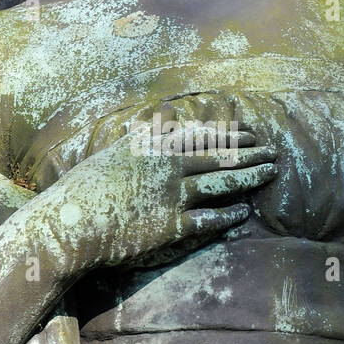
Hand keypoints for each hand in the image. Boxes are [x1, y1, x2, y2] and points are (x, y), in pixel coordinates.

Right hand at [36, 122, 276, 272]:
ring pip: (222, 183)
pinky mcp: (171, 226)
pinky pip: (209, 220)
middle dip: (251, 152)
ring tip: (272, 172)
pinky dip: (229, 215)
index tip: (251, 132)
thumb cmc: (83, 190)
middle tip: (274, 150)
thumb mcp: (111, 153)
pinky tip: (245, 212)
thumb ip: (140, 136)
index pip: (202, 134)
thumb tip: (158, 117)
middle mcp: (167, 165)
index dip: (230, 133)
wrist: (68, 225)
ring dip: (250, 177)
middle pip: (220, 156)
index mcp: (152, 145)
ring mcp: (171, 195)